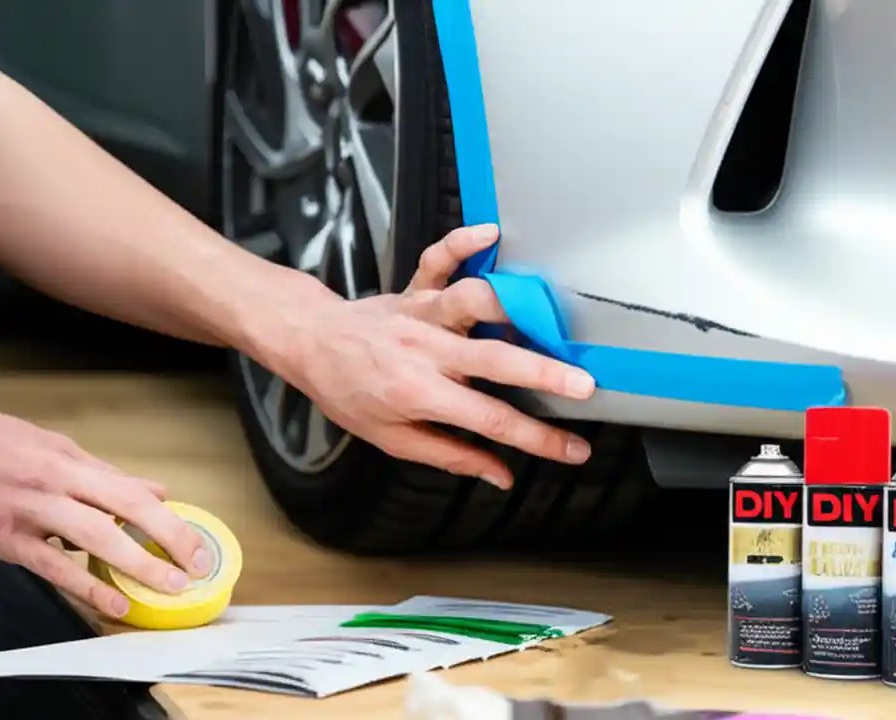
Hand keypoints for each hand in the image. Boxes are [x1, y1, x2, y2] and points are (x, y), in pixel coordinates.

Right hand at [0, 412, 210, 617]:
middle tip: (195, 566)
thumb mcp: (54, 450)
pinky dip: (86, 588)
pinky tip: (113, 603)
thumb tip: (157, 491)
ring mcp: (30, 513)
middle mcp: (55, 484)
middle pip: (124, 508)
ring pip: (93, 537)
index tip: (196, 544)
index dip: (169, 519)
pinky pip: (52, 568)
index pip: (132, 490)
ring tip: (168, 585)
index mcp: (69, 461)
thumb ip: (105, 475)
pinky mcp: (6, 541)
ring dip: (136, 563)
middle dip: (167, 537)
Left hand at [270, 224, 595, 489]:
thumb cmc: (350, 393)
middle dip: (545, 373)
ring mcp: (422, 314)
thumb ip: (453, 456)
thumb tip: (502, 476)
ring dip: (512, 304)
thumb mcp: (394, 439)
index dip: (538, 439)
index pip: (490, 422)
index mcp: (419, 395)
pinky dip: (463, 242)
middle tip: (585, 384)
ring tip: (550, 315)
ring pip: (471, 301)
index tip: (573, 449)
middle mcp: (425, 351)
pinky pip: (439, 258)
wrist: (310, 344)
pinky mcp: (417, 287)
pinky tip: (491, 234)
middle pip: (494, 360)